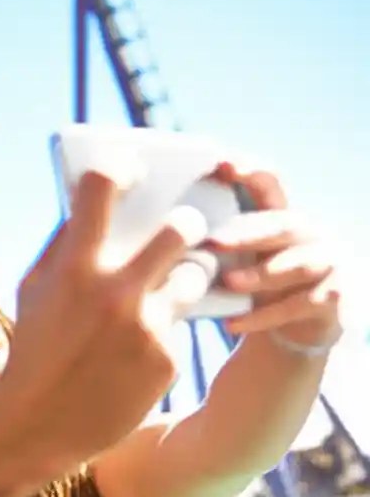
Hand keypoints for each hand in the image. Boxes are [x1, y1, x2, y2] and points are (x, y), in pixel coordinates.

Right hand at [0, 170, 211, 461]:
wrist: (39, 421)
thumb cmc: (36, 345)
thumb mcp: (35, 288)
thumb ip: (65, 243)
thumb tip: (96, 201)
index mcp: (75, 266)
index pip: (103, 187)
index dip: (122, 169)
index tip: (133, 172)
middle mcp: (115, 291)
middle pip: (180, 227)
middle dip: (187, 224)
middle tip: (185, 228)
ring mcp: (146, 326)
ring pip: (195, 274)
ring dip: (187, 274)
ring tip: (175, 281)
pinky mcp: (167, 359)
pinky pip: (181, 324)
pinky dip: (167, 326)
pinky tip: (145, 341)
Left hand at [205, 162, 342, 348]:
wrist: (292, 331)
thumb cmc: (254, 286)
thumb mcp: (235, 261)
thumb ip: (213, 244)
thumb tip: (160, 234)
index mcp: (282, 218)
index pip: (271, 186)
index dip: (251, 173)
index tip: (223, 164)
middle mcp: (311, 235)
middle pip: (283, 225)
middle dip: (248, 232)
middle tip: (213, 240)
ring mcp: (329, 264)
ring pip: (296, 265)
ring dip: (260, 274)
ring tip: (228, 283)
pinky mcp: (335, 297)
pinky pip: (298, 305)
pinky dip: (263, 316)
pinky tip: (232, 325)